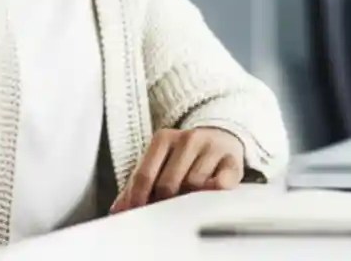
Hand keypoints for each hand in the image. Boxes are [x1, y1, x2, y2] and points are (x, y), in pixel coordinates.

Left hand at [110, 127, 244, 212]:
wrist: (221, 138)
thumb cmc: (185, 157)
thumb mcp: (160, 162)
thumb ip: (137, 184)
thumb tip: (118, 208)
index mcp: (164, 138)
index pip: (144, 174)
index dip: (138, 199)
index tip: (136, 213)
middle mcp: (188, 138)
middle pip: (168, 184)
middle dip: (163, 202)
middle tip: (164, 211)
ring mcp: (212, 147)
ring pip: (193, 185)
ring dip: (188, 200)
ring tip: (186, 203)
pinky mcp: (232, 160)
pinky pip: (222, 181)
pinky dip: (215, 190)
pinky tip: (210, 193)